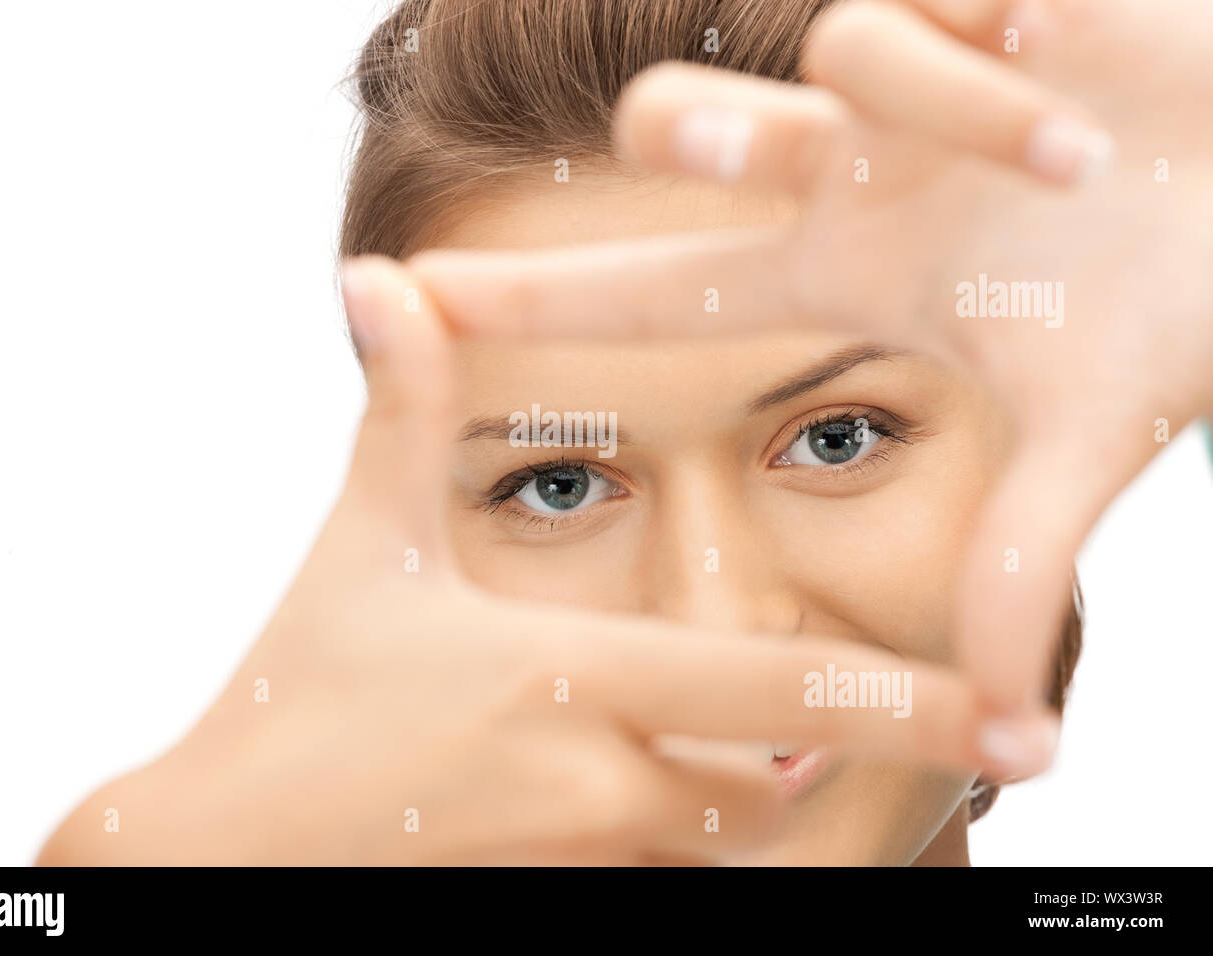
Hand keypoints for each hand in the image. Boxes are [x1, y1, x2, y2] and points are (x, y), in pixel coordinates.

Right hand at [37, 258, 1024, 865]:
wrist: (223, 848)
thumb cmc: (297, 690)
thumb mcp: (362, 543)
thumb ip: (402, 412)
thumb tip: (378, 277)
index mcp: (567, 674)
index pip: (772, 694)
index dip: (900, 705)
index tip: (1011, 718)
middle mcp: (590, 780)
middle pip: (772, 793)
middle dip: (847, 770)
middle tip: (924, 747)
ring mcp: (572, 857)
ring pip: (718, 846)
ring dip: (748, 807)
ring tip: (753, 764)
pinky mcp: (548, 899)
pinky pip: (657, 883)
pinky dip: (680, 852)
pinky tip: (657, 811)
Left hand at [408, 0, 1212, 720]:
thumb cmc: (1183, 299)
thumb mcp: (1092, 432)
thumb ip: (1028, 560)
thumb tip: (1008, 728)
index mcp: (847, 271)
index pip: (657, 292)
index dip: (533, 302)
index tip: (402, 300)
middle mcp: (855, 168)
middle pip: (694, 125)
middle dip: (695, 134)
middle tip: (702, 145)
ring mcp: (914, 75)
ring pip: (839, 48)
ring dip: (960, 112)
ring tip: (1077, 158)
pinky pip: (937, 2)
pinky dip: (1000, 50)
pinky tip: (1068, 43)